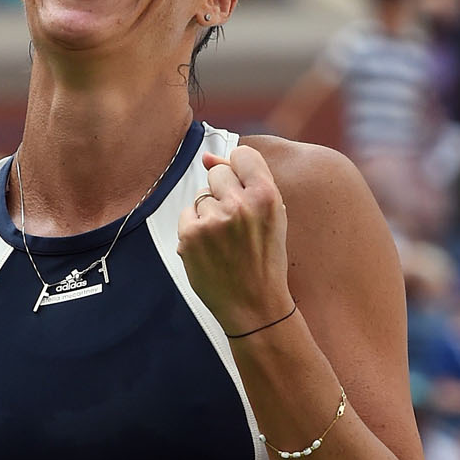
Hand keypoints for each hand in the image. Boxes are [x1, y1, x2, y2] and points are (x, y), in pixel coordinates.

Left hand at [177, 146, 294, 334]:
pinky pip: (187, 214)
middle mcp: (239, 205)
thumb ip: (246, 180)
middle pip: (217, 173)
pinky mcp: (190, 236)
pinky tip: (211, 249)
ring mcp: (212, 221)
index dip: (240, 170)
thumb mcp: (272, 216)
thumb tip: (207, 157)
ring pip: (201, 195)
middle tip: (237, 223)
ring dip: (209, 213)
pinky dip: (195, 229)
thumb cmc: (264, 257)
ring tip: (225, 240)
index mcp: (267, 196)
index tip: (243, 188)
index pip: (241, 154)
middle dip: (223, 193)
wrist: (254, 304)